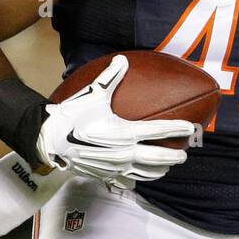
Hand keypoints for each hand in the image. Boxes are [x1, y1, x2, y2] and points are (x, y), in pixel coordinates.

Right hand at [36, 55, 194, 188]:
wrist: (49, 140)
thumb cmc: (72, 116)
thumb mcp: (93, 94)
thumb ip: (110, 77)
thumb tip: (122, 59)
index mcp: (124, 132)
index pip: (158, 131)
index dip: (176, 128)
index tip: (190, 127)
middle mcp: (123, 152)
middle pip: (157, 158)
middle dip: (173, 156)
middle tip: (184, 155)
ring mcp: (115, 166)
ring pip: (145, 173)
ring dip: (159, 170)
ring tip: (167, 166)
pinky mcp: (105, 174)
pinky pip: (127, 180)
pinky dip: (139, 178)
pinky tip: (142, 176)